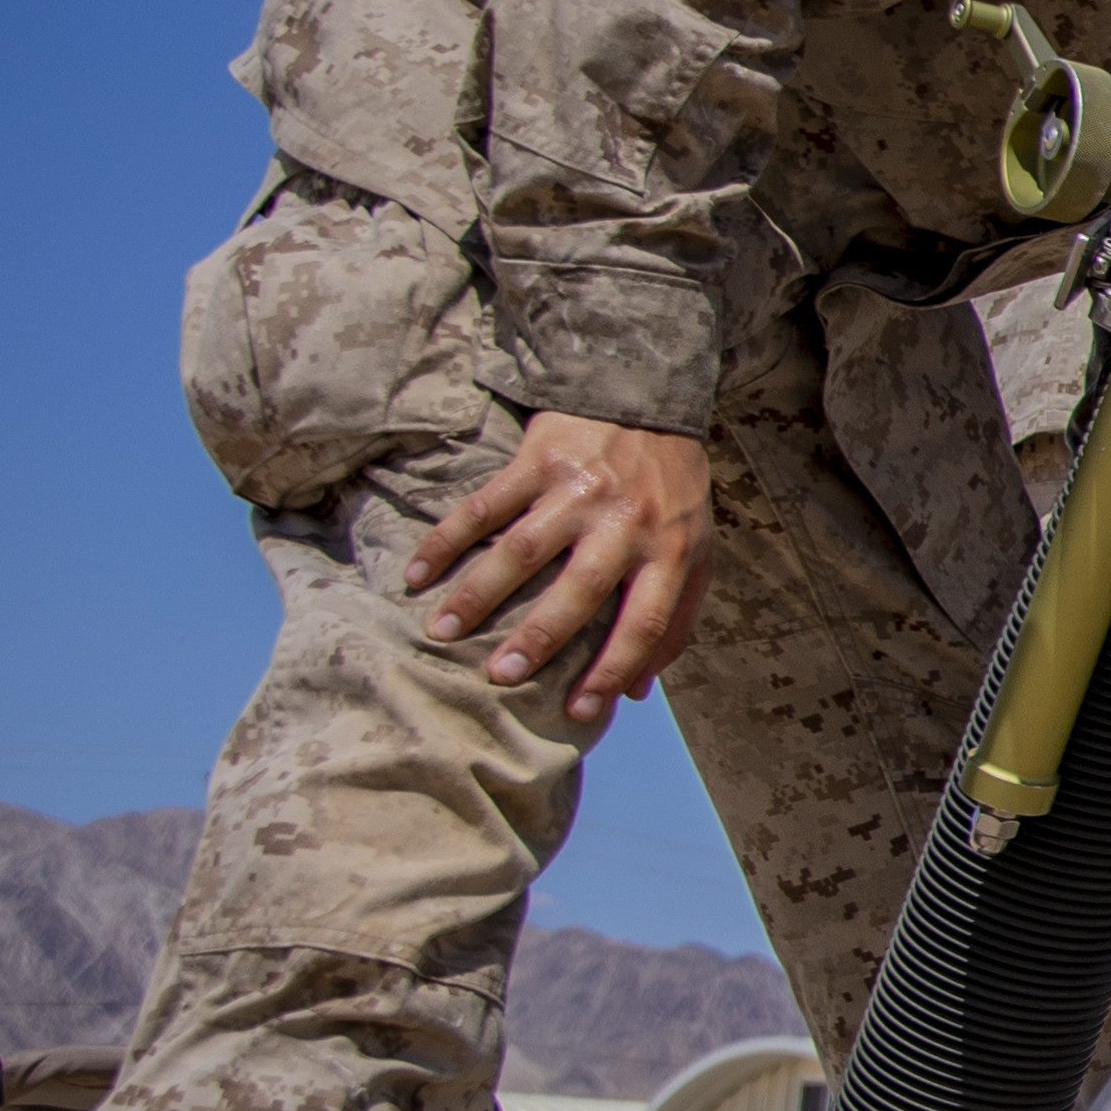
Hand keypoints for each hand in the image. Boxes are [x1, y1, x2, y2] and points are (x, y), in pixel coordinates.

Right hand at [400, 414, 711, 723]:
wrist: (646, 399)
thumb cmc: (669, 493)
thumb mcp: (694, 550)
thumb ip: (673, 619)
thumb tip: (636, 691)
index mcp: (670, 550)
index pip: (645, 622)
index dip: (614, 669)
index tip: (579, 712)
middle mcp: (625, 522)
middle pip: (579, 589)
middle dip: (538, 637)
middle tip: (498, 676)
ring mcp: (579, 489)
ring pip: (521, 550)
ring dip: (478, 594)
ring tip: (440, 632)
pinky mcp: (538, 460)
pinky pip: (484, 506)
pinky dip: (446, 540)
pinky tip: (416, 575)